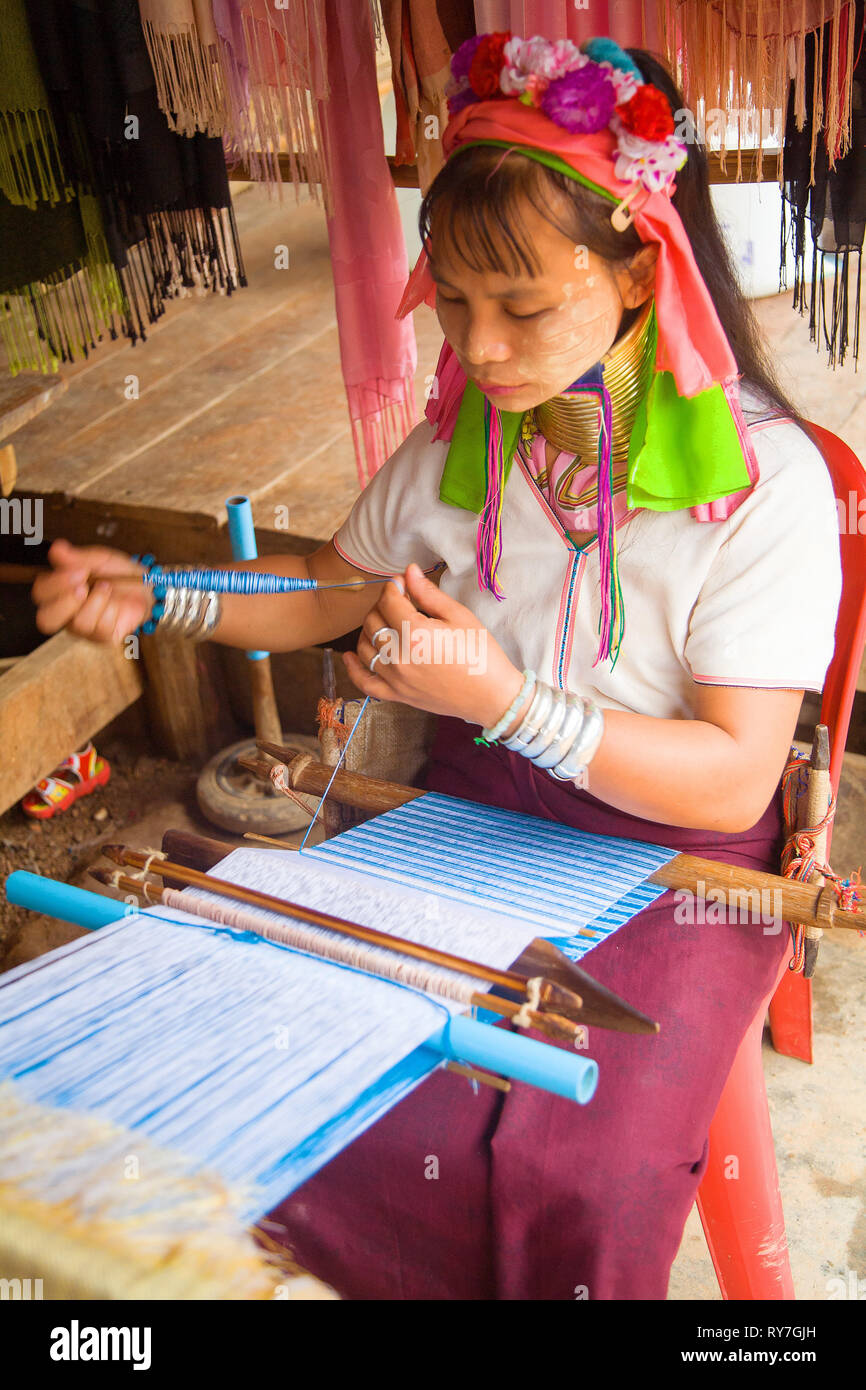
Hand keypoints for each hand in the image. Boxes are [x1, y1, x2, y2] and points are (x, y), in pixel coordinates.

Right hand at [32, 539, 152, 644]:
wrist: (146, 586)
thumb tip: (57, 549)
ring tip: (108, 588)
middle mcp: (66, 613)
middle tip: (84, 587)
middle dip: (65, 602)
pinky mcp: (102, 638)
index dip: (55, 584)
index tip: (79, 571)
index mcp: (59, 591)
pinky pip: (101, 630)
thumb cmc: (118, 573)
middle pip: (46, 620)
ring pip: (78, 624)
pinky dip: (111, 612)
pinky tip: (117, 604)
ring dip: (96, 601)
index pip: (41, 594)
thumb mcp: (99, 559)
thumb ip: (78, 557)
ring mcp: (84, 628)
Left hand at [343, 562, 525, 728]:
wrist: (491, 696)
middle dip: (382, 605)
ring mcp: (396, 678)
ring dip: (369, 629)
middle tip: (398, 601)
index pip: (389, 601)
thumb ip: (429, 594)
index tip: (402, 583)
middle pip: (373, 622)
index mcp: (416, 634)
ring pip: (365, 647)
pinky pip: (365, 682)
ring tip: (385, 622)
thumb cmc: (481, 654)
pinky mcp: (397, 695)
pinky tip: (350, 655)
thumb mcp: (459, 616)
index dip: (393, 586)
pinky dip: (354, 668)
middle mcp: (400, 657)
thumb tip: (409, 572)